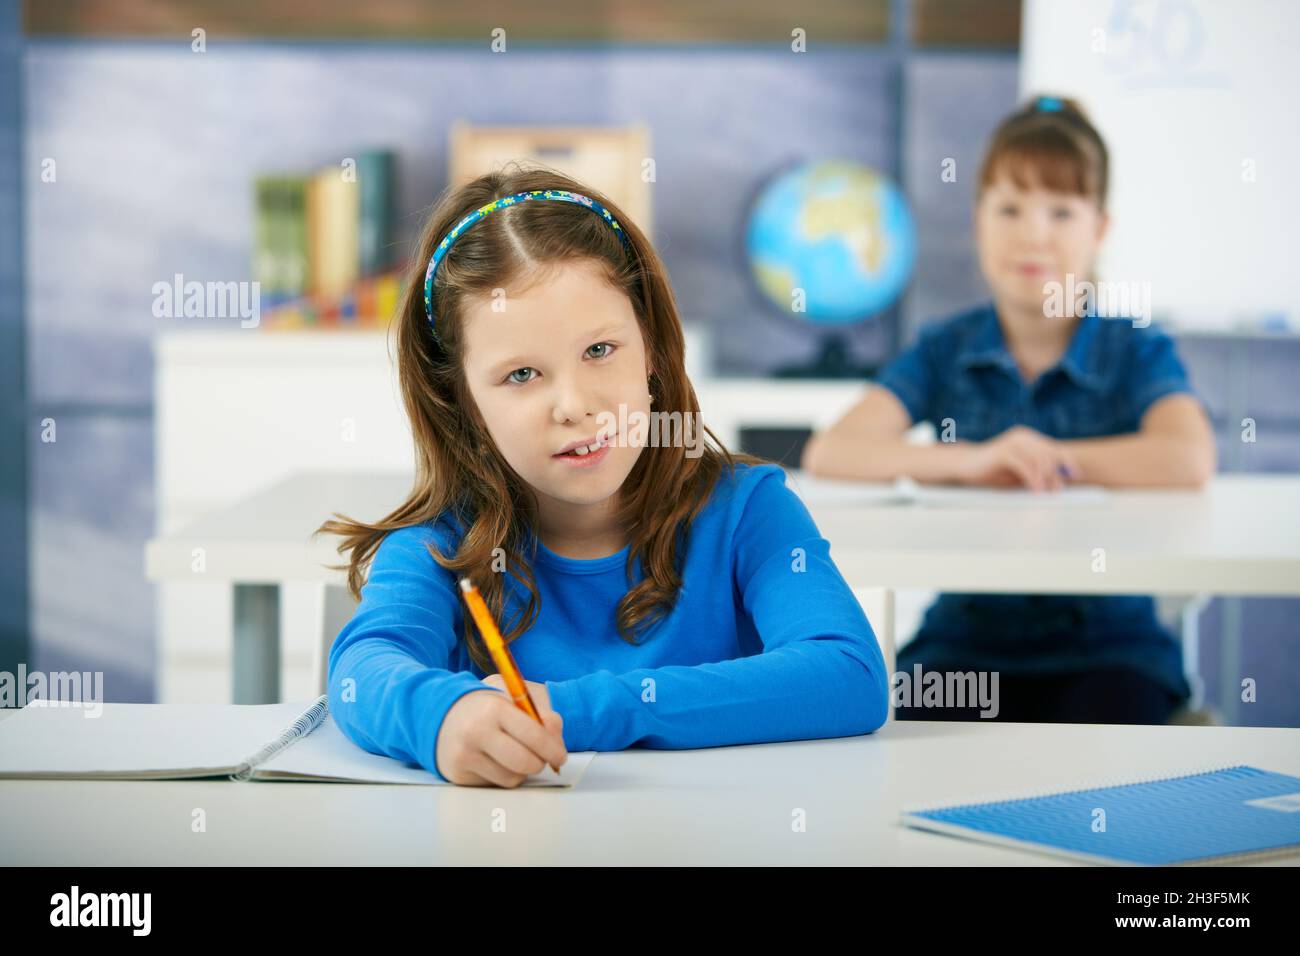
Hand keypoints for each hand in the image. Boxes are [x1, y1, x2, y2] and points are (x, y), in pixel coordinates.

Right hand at [435, 677, 565, 787]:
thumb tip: (557, 742)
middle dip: (541, 763)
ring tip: (515, 754)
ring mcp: (465, 755)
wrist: (442, 714)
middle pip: (526, 762)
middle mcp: (477, 731)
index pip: (536, 735)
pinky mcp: (459, 774)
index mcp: (495, 707)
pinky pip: (496, 784)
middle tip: (542, 759)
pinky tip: (496, 760)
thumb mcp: (513, 697)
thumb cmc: (486, 706)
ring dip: (522, 771)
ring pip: (513, 778)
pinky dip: (504, 775)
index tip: (560, 755)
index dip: (554, 749)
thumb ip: (541, 713)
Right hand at [957, 425, 1079, 490]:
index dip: (1067, 461)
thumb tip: (1058, 481)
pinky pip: (1024, 466)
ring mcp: (1012, 443)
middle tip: (1059, 490)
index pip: (1054, 448)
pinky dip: (1033, 479)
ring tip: (1049, 493)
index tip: (1076, 476)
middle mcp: (1023, 437)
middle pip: (1049, 454)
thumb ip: (1036, 471)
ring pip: (1039, 460)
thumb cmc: (993, 469)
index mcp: (1029, 438)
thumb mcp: (1018, 470)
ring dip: (1047, 478)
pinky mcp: (1003, 452)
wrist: (965, 465)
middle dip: (1057, 473)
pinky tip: (1036, 490)